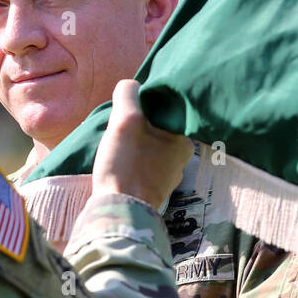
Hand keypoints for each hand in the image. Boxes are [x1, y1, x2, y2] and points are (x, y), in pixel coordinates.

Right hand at [92, 79, 190, 209]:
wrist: (118, 212)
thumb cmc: (126, 164)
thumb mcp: (126, 120)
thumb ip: (128, 95)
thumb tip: (130, 84)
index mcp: (183, 140)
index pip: (164, 110)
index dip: (143, 105)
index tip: (125, 109)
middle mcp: (182, 160)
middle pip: (155, 130)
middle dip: (136, 126)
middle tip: (116, 128)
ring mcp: (168, 178)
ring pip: (148, 149)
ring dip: (132, 145)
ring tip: (114, 146)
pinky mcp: (152, 192)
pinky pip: (141, 167)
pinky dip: (130, 163)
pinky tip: (117, 164)